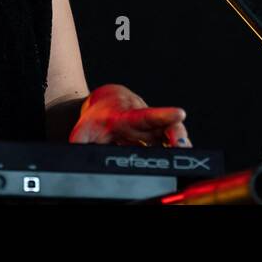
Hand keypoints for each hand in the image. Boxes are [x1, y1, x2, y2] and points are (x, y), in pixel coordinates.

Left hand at [69, 84, 190, 146]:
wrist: (105, 103)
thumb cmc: (95, 119)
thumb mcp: (81, 131)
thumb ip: (79, 145)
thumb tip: (75, 158)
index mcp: (126, 118)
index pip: (145, 116)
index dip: (163, 115)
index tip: (179, 113)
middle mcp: (144, 122)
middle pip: (165, 125)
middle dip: (177, 133)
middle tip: (183, 144)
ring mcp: (152, 129)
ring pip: (171, 133)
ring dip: (180, 143)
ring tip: (186, 152)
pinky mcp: (157, 136)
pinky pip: (170, 142)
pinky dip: (176, 149)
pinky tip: (180, 157)